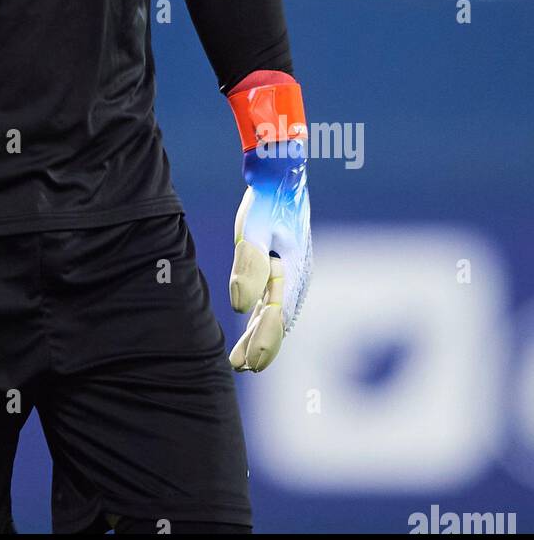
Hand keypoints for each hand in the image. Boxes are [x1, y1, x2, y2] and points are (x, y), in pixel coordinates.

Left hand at [225, 71, 311, 371]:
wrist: (281, 171)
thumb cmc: (266, 199)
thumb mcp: (254, 228)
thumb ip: (248, 264)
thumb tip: (241, 305)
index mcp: (293, 271)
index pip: (278, 316)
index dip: (263, 342)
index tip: (247, 365)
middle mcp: (297, 275)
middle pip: (281, 320)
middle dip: (264, 345)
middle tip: (243, 368)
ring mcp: (294, 270)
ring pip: (280, 312)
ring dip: (263, 336)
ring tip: (242, 360)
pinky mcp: (285, 263)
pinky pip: (278, 299)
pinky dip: (265, 318)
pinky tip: (253, 323)